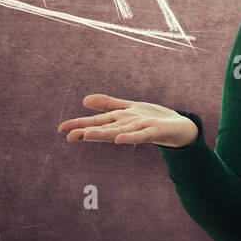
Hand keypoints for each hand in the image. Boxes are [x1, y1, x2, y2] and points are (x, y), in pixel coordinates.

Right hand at [58, 94, 199, 147]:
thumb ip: (108, 105)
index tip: (61, 129)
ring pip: (118, 131)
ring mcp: (139, 129)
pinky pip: (140, 135)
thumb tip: (84, 100)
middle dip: (86, 131)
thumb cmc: (152, 118)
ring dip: (103, 134)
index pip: (95, 121)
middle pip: (104, 128)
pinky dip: (130, 137)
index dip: (79, 125)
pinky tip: (119, 139)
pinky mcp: (153, 131)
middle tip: (68, 136)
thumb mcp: (128, 107)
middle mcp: (126, 126)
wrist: (179, 126)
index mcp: (119, 120)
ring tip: (87, 135)